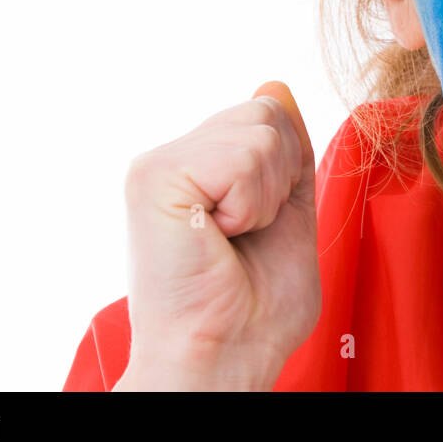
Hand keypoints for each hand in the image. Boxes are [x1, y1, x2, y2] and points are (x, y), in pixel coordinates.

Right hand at [115, 81, 319, 390]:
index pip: (270, 114)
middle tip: (245, 235)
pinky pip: (242, 159)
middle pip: (267, 113)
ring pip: (261, 132)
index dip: (288, 172)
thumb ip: (285, 152)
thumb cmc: (254, 310)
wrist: (225, 357)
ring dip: (265, 198)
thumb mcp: (289, 212)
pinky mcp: (153, 177)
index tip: (259, 226)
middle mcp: (171, 157)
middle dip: (281, 179)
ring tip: (230, 239)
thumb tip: (274, 84)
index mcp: (199, 166)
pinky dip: (248, 205)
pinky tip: (216, 238)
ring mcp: (158, 164)